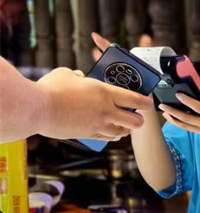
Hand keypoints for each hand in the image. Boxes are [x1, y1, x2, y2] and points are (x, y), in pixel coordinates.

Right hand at [35, 67, 149, 139]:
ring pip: (122, 132)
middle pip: (135, 120)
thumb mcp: (66, 74)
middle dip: (139, 119)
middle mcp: (106, 110)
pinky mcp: (88, 134)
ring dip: (126, 129)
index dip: (145, 102)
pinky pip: (108, 138)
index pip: (135, 99)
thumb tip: (80, 77)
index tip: (148, 102)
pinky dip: (113, 136)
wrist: (37, 109)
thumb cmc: (50, 88)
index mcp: (105, 92)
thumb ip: (78, 76)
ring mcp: (98, 125)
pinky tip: (114, 134)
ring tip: (126, 126)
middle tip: (137, 116)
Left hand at [160, 91, 199, 150]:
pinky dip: (194, 126)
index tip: (177, 95)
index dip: (186, 100)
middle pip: (185, 118)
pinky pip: (197, 131)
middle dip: (172, 111)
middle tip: (162, 106)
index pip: (196, 106)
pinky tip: (194, 123)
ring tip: (167, 115)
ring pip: (186, 127)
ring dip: (175, 120)